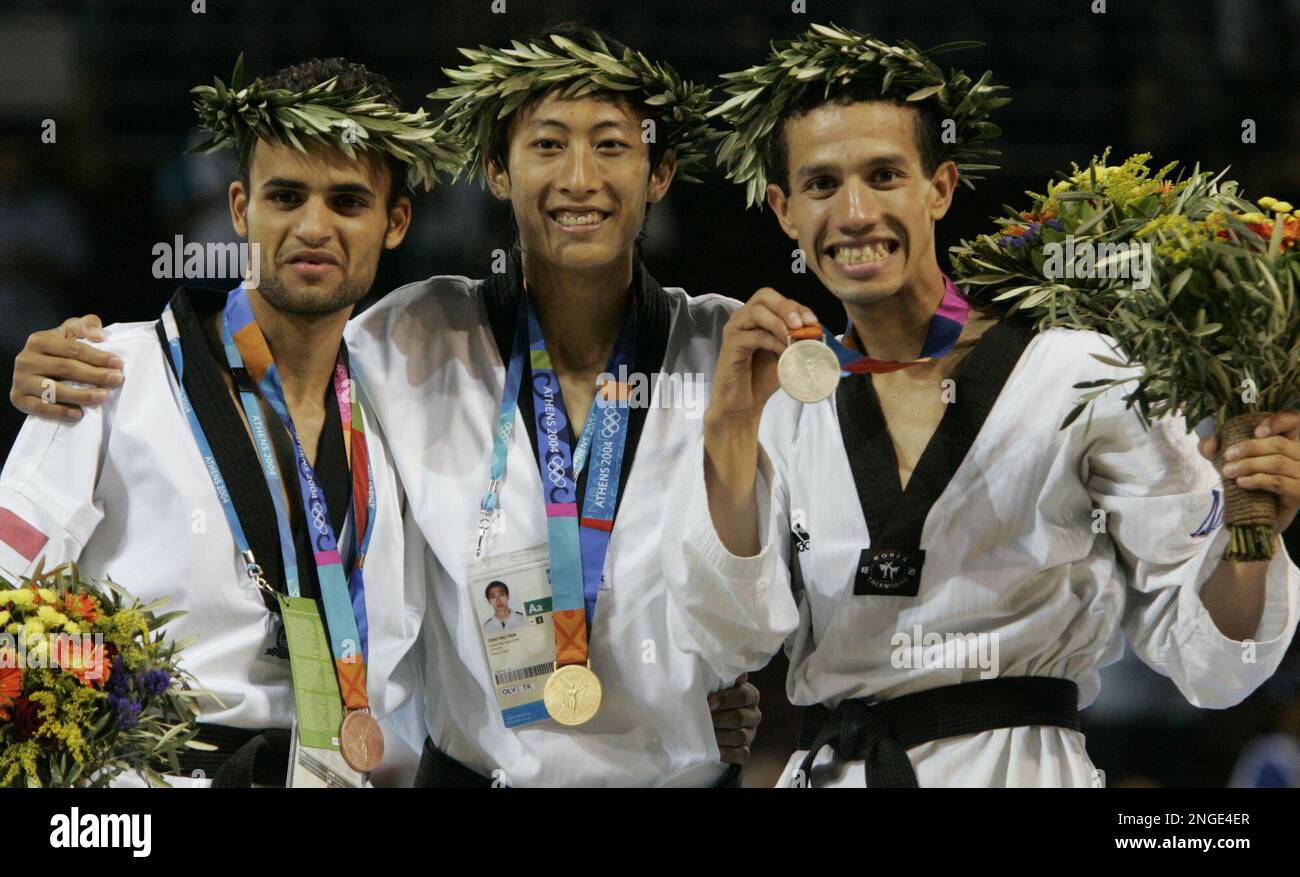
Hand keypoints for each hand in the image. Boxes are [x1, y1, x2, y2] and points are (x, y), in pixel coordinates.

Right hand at [9, 315, 121, 420]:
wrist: (35, 369)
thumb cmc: (59, 349)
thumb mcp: (70, 331)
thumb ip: (86, 325)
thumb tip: (97, 335)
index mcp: (39, 340)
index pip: (72, 349)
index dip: (97, 356)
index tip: (118, 363)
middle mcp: (26, 359)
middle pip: (65, 368)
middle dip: (94, 375)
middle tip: (116, 380)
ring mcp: (20, 380)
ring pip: (53, 390)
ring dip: (81, 395)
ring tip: (103, 396)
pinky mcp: (18, 398)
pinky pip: (41, 408)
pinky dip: (60, 412)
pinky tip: (79, 413)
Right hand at [706, 288, 818, 432]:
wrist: (744, 403)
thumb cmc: (762, 378)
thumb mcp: (786, 355)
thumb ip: (798, 342)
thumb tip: (819, 333)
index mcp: (758, 317)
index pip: (778, 300)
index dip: (797, 306)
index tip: (813, 321)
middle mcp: (744, 318)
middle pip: (764, 296)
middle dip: (787, 307)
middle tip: (801, 324)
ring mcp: (735, 329)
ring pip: (757, 312)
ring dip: (779, 323)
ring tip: (794, 337)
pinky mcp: (730, 344)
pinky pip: (753, 335)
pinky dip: (772, 341)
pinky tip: (783, 352)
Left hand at [708, 672, 761, 764]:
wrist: (712, 720)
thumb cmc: (714, 699)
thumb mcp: (717, 687)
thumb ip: (722, 680)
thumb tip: (739, 674)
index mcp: (750, 695)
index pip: (744, 695)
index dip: (726, 699)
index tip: (709, 702)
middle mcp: (753, 714)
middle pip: (741, 717)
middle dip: (720, 719)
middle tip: (705, 719)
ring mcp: (751, 733)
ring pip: (741, 736)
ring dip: (721, 736)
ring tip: (707, 734)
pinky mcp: (745, 750)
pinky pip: (743, 754)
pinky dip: (728, 753)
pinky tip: (716, 750)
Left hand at [1198, 411, 1299, 531]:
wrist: (1262, 516)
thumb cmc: (1249, 481)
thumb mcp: (1230, 460)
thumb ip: (1214, 449)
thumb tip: (1211, 443)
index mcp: (1290, 439)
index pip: (1292, 420)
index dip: (1277, 422)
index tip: (1256, 431)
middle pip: (1279, 443)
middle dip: (1250, 448)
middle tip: (1227, 456)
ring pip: (1277, 463)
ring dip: (1249, 465)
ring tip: (1228, 471)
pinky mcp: (1299, 492)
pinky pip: (1278, 482)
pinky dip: (1257, 480)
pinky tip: (1242, 482)